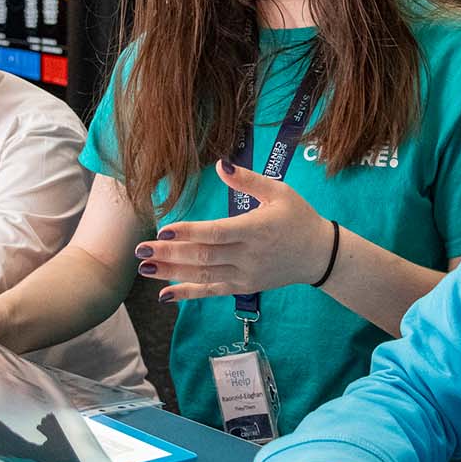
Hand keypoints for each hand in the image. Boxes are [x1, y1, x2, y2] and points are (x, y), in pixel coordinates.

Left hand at [137, 160, 332, 302]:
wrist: (320, 255)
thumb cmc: (299, 218)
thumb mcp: (280, 193)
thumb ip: (248, 181)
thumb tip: (221, 165)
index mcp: (255, 229)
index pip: (216, 233)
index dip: (188, 232)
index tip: (163, 230)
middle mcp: (248, 255)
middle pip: (203, 256)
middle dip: (169, 254)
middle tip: (140, 250)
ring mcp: (245, 275)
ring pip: (203, 275)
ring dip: (171, 273)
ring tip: (144, 268)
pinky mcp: (243, 287)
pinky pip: (211, 291)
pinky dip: (188, 294)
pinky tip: (164, 295)